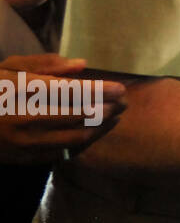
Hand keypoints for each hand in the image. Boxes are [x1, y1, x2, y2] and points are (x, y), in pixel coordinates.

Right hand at [0, 54, 126, 163]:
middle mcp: (25, 118)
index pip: (72, 91)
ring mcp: (25, 142)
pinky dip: (83, 144)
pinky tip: (94, 133)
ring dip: (100, 128)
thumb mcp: (8, 68)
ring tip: (115, 117)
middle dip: (107, 109)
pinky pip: (63, 154)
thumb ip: (44, 64)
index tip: (120, 88)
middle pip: (79, 116)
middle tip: (124, 102)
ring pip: (75, 138)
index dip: (101, 90)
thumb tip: (81, 65)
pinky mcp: (24, 159)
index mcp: (22, 91)